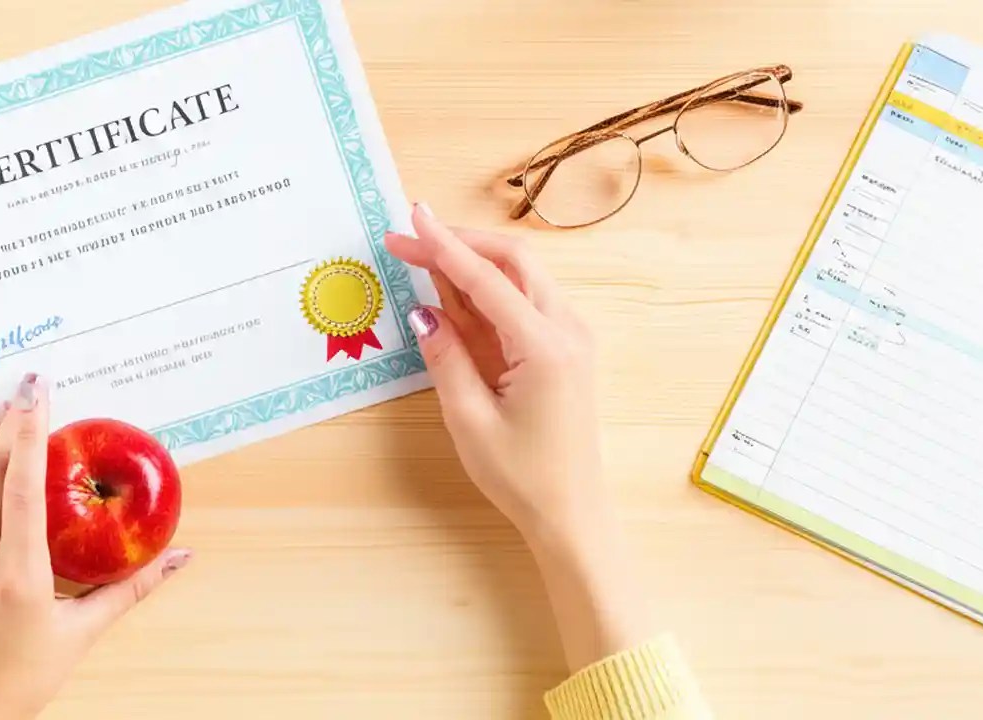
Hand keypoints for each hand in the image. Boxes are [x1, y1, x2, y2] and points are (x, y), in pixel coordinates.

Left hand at [0, 374, 191, 719]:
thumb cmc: (22, 682)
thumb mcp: (82, 635)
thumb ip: (133, 590)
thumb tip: (182, 556)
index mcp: (19, 577)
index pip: (23, 488)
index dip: (31, 434)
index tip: (39, 395)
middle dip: (12, 426)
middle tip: (28, 389)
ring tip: (2, 414)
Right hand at [386, 205, 600, 541]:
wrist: (573, 514)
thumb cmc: (522, 478)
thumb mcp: (470, 420)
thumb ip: (446, 358)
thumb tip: (423, 311)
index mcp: (545, 347)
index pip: (487, 278)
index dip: (443, 246)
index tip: (410, 219)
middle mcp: (567, 330)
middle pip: (513, 260)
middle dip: (460, 243)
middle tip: (409, 240)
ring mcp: (572, 337)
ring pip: (522, 276)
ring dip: (475, 263)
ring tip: (423, 261)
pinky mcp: (567, 349)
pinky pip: (527, 302)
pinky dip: (490, 289)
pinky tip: (455, 296)